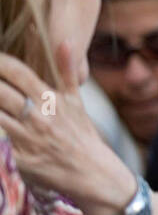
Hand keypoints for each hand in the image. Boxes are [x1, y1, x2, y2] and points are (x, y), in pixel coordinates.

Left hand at [0, 45, 135, 214]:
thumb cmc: (80, 134)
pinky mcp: (20, 158)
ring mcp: (28, 138)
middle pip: (1, 92)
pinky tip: (1, 121)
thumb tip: (65, 41)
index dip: (1, 62)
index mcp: (51, 100)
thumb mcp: (77, 102)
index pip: (19, 73)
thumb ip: (66, 71)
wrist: (91, 173)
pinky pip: (0, 141)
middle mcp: (39, 117)